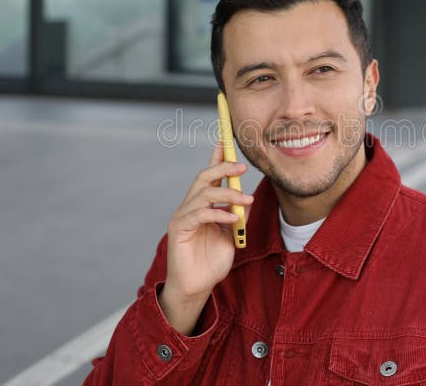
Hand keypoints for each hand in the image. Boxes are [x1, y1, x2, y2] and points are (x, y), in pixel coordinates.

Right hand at [159, 142, 252, 332]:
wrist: (197, 287)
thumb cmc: (212, 262)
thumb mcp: (231, 235)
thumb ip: (236, 216)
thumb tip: (245, 200)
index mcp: (203, 205)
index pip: (209, 175)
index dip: (216, 156)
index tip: (224, 138)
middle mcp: (190, 206)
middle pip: (204, 177)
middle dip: (223, 167)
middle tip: (242, 167)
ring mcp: (183, 217)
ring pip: (205, 194)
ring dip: (228, 195)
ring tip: (246, 200)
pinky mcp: (179, 230)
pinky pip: (201, 214)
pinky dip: (219, 213)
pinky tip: (233, 218)